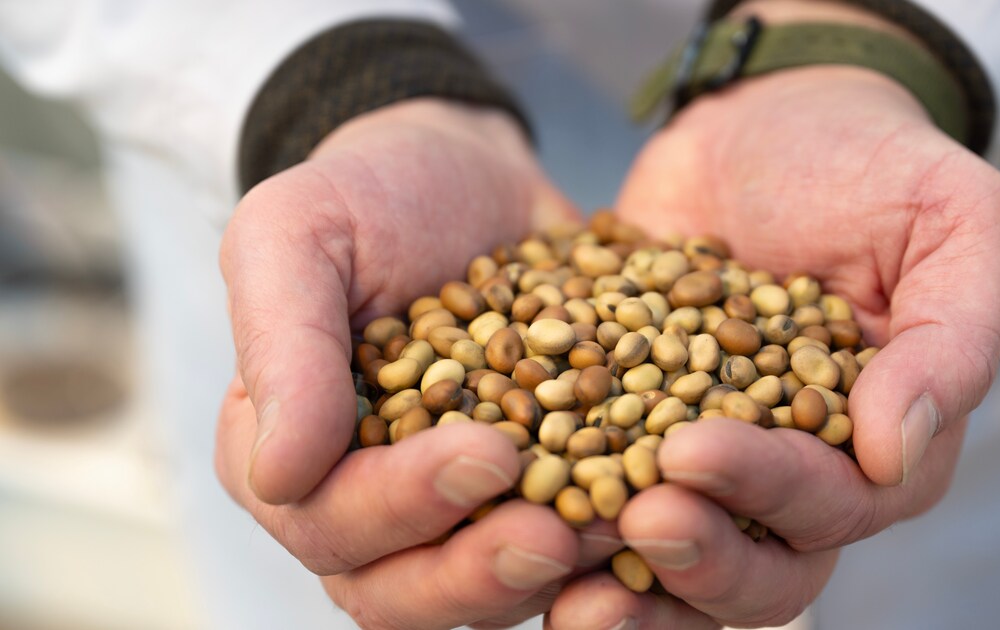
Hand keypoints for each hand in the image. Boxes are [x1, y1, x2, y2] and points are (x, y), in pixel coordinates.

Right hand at [215, 99, 586, 627]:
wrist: (468, 176)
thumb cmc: (369, 195)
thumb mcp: (298, 233)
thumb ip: (282, 344)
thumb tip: (280, 475)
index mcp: (287, 456)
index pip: (326, 519)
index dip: (400, 505)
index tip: (485, 454)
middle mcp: (365, 503)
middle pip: (401, 591)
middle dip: (475, 575)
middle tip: (551, 539)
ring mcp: (453, 509)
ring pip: (485, 589)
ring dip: (545, 576)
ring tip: (617, 531)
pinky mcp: (532, 493)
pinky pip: (562, 544)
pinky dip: (606, 542)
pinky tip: (661, 515)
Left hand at [547, 66, 999, 627]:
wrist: (772, 120)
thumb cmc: (878, 165)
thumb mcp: (958, 224)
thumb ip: (952, 339)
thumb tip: (895, 452)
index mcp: (880, 447)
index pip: (835, 505)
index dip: (767, 491)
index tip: (691, 451)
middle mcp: (796, 475)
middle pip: (759, 567)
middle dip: (696, 555)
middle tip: (630, 518)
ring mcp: (709, 458)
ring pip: (676, 561)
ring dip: (625, 588)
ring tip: (556, 583)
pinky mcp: (632, 425)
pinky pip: (597, 491)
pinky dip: (558, 518)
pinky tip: (508, 520)